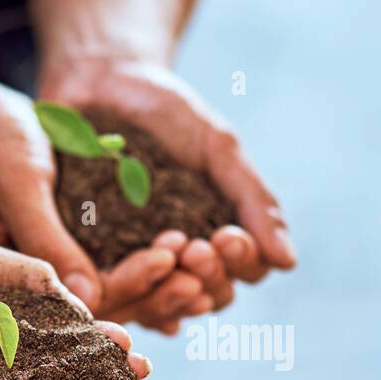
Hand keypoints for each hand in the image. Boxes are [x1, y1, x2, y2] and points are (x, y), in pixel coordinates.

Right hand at [0, 64, 186, 319]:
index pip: (76, 299)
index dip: (126, 282)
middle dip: (152, 292)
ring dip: (157, 285)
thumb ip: (47, 238)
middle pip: (99, 307)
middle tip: (201, 275)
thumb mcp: (18, 182)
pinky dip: (146, 268)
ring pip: (111, 295)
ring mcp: (45, 277)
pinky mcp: (61, 257)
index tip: (170, 259)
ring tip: (201, 265)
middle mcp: (25, 292)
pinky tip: (184, 259)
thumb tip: (87, 300)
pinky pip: (109, 271)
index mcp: (1, 284)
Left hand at [39, 56, 296, 331]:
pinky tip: (120, 282)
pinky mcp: (90, 259)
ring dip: (169, 288)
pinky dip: (120, 289)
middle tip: (192, 248)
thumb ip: (254, 202)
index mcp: (220, 234)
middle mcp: (182, 257)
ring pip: (162, 302)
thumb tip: (289, 263)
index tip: (226, 236)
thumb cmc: (168, 111)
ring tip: (165, 252)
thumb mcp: (218, 148)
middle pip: (207, 296)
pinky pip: (109, 290)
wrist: (100, 77)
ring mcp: (137, 261)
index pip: (245, 272)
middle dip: (206, 276)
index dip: (240, 262)